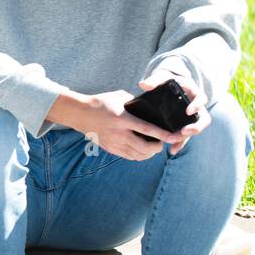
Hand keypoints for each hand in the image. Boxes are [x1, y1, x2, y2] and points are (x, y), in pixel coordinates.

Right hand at [53, 89, 185, 160]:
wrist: (79, 114)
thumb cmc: (100, 102)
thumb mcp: (119, 97)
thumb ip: (135, 103)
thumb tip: (149, 107)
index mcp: (123, 119)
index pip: (148, 130)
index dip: (163, 135)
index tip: (174, 137)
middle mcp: (119, 134)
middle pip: (145, 148)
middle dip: (158, 147)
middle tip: (162, 142)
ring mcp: (114, 143)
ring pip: (138, 155)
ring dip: (149, 153)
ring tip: (154, 147)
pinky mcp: (110, 148)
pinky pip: (129, 157)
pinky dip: (139, 155)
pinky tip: (142, 150)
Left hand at [137, 72, 209, 154]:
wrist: (167, 85)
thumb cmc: (166, 80)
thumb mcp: (161, 77)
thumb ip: (153, 80)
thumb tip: (143, 85)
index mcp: (193, 93)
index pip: (201, 99)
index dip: (197, 105)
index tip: (188, 111)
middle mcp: (196, 106)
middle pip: (204, 118)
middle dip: (196, 127)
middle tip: (185, 132)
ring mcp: (191, 117)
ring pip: (194, 129)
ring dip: (187, 138)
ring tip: (175, 144)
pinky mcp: (184, 124)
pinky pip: (185, 135)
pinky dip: (180, 143)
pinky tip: (172, 151)